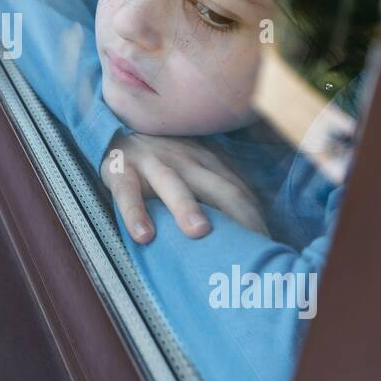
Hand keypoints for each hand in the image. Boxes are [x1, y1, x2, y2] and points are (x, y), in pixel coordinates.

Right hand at [100, 132, 267, 242]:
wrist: (112, 132)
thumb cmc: (158, 162)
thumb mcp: (191, 167)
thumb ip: (214, 190)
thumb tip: (248, 232)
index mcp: (207, 162)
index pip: (239, 192)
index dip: (255, 220)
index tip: (268, 248)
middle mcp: (185, 159)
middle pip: (217, 188)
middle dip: (237, 215)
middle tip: (252, 246)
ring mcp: (152, 162)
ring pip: (173, 184)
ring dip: (186, 207)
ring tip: (199, 231)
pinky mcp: (120, 170)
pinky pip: (127, 193)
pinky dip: (135, 213)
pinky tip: (143, 236)